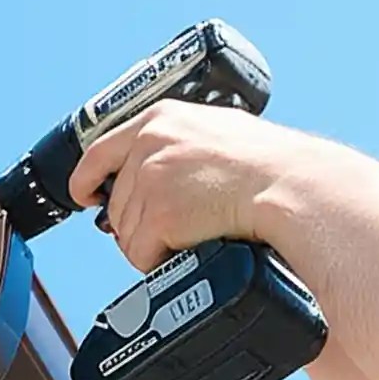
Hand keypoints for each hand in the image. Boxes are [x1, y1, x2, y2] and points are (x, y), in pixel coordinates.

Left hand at [68, 99, 368, 271]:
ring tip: (192, 235)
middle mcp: (149, 143)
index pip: (100, 149)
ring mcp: (151, 177)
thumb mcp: (217, 133)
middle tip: (174, 230)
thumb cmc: (270, 166)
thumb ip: (179, 146)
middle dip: (137, 223)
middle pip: (115, 201)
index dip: (88, 178)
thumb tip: (156, 171)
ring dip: (152, 243)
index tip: (85, 195)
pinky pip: (141, 254)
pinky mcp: (160, 213)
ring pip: (127, 231)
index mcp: (161, 118)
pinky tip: (190, 247)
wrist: (293, 186)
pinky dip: (162, 260)